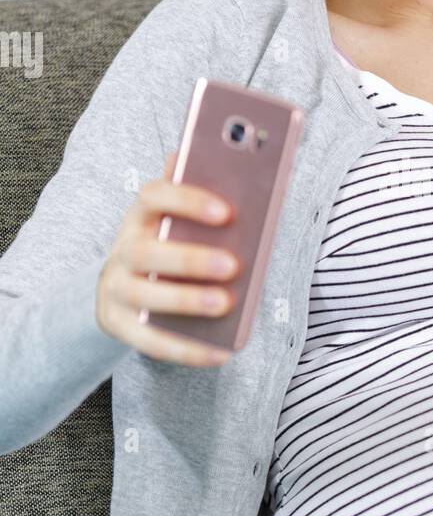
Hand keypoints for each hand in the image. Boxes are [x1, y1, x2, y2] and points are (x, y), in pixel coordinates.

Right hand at [95, 150, 240, 365]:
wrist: (121, 287)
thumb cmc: (166, 245)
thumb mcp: (176, 220)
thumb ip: (197, 199)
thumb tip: (222, 163)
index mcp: (140, 217)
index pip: (153, 196)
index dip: (188, 201)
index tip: (227, 212)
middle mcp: (122, 250)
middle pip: (146, 251)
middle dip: (190, 259)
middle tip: (233, 265)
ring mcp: (117, 289)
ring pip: (145, 295)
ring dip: (186, 301)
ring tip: (226, 304)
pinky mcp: (119, 325)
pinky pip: (151, 342)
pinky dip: (187, 350)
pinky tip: (222, 352)